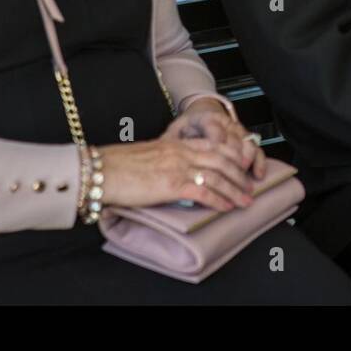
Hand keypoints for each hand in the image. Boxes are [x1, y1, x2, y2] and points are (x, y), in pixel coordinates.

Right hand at [97, 136, 257, 211]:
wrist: (100, 171)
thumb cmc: (117, 166)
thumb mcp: (148, 156)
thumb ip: (166, 159)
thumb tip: (176, 173)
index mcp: (175, 143)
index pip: (213, 145)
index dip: (232, 156)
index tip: (242, 166)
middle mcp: (180, 152)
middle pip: (222, 160)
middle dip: (240, 175)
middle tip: (250, 187)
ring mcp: (178, 166)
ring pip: (217, 176)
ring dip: (235, 190)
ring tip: (245, 201)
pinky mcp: (172, 184)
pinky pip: (204, 192)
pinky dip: (219, 200)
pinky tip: (226, 207)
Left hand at [163, 98, 266, 180]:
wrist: (202, 111)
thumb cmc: (187, 127)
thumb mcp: (175, 131)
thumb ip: (169, 142)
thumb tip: (159, 153)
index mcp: (204, 118)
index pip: (214, 131)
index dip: (217, 146)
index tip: (213, 165)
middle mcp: (224, 122)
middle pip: (233, 143)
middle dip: (233, 166)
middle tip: (230, 185)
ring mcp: (237, 129)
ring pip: (246, 145)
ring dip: (246, 166)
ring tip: (243, 184)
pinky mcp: (245, 137)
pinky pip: (255, 147)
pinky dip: (258, 161)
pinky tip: (258, 174)